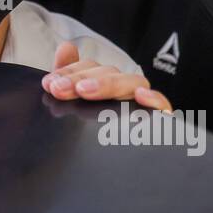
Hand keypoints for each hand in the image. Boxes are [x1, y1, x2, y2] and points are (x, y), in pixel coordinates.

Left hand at [40, 42, 171, 112]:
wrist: (117, 165)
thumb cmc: (94, 125)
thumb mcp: (75, 98)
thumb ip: (69, 73)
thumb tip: (66, 47)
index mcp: (104, 80)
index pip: (89, 67)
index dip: (69, 72)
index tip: (50, 83)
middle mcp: (123, 86)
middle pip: (107, 73)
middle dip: (80, 78)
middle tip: (60, 89)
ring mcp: (141, 99)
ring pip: (131, 82)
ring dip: (108, 84)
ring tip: (85, 91)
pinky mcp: (158, 115)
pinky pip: (162, 104)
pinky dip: (154, 98)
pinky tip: (141, 96)